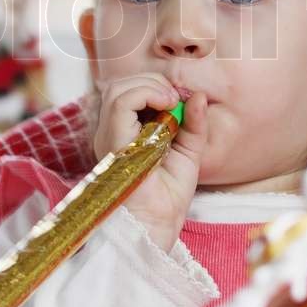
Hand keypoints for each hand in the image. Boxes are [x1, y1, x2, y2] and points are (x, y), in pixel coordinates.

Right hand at [91, 75, 208, 255]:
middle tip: (177, 100)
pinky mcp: (113, 141)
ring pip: (119, 88)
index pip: (129, 91)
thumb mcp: (189, 150)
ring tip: (172, 103)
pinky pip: (121, 102)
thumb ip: (193, 122)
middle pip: (121, 85)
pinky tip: (167, 105)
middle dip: (154, 82)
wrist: (158, 224)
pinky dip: (147, 93)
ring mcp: (108, 136)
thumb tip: (198, 94)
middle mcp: (110, 132)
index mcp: (124, 132)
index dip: (156, 86)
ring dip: (151, 86)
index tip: (182, 99)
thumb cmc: (169, 194)